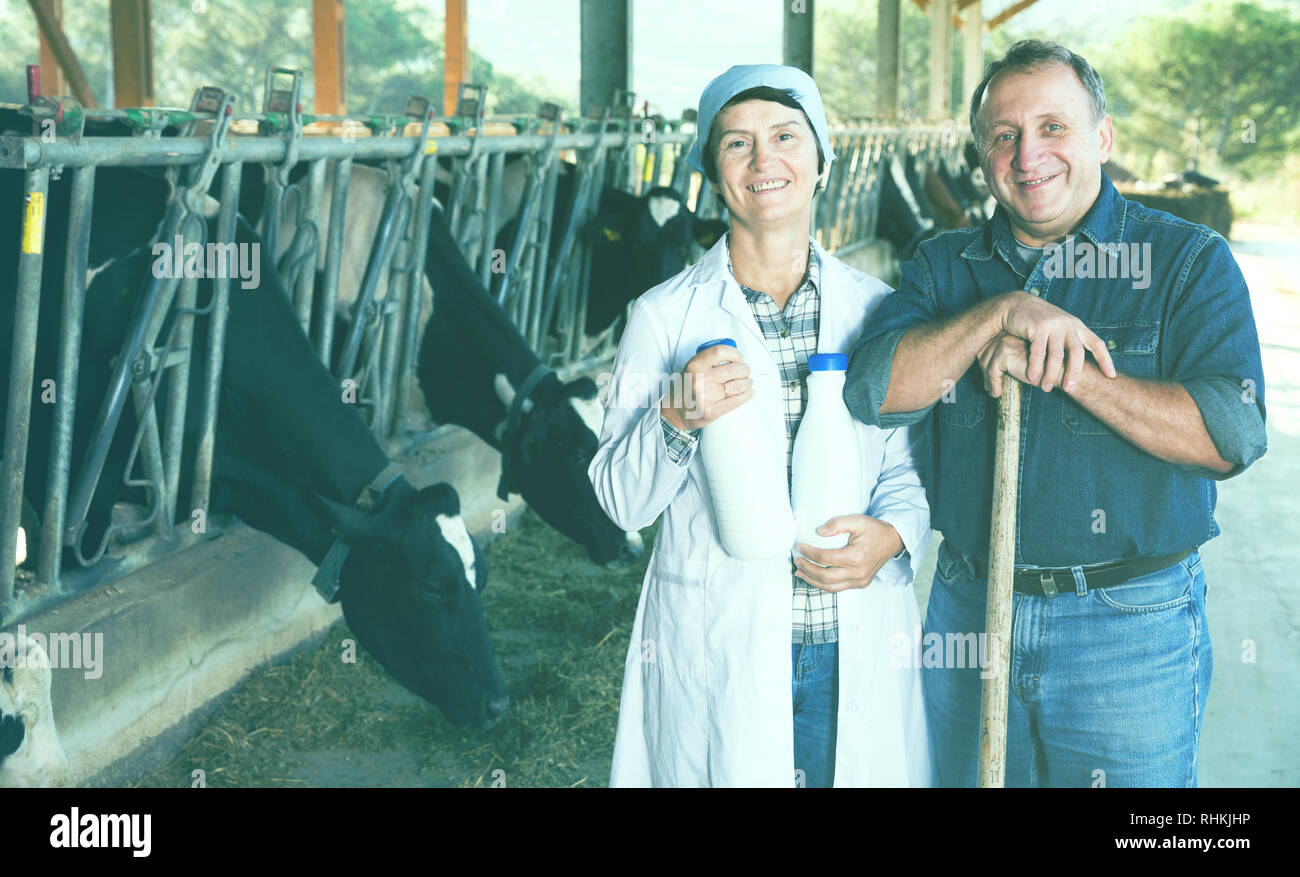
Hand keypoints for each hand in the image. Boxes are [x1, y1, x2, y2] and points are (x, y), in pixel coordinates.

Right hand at [660, 343, 753, 430]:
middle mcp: (699, 380)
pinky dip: (747, 395)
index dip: (734, 353)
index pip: (720, 352)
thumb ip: (712, 360)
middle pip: (733, 369)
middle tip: (745, 371)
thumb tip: (737, 358)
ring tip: (747, 382)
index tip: (739, 358)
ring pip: (738, 386)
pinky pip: (736, 401)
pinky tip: (749, 391)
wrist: (677, 410)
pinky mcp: (711, 411)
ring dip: (747, 383)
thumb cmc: (690, 386)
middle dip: (745, 370)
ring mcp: (704, 397)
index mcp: (694, 365)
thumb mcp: (694, 367)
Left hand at [794, 514, 902, 591]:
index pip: (825, 558)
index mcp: (856, 557)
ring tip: (800, 572)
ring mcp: (860, 581)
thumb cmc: (875, 530)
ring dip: (812, 580)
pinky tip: (814, 578)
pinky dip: (823, 584)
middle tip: (797, 561)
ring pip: (830, 586)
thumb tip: (818, 531)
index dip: (809, 553)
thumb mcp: (857, 520)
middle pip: (825, 576)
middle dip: (807, 569)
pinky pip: (838, 588)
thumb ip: (837, 524)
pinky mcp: (860, 584)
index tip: (800, 547)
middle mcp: (858, 573)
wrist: (892, 541)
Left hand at [976, 332, 1065, 396]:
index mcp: (1013, 334)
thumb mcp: (1029, 360)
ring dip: (987, 380)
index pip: (991, 347)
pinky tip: (997, 393)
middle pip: (984, 353)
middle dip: (984, 372)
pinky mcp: (1006, 353)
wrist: (1063, 368)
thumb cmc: (1049, 367)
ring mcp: (1005, 342)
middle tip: (986, 388)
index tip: (989, 381)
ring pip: (985, 361)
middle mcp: (1007, 335)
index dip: (987, 364)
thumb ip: (1015, 358)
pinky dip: (993, 383)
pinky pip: (991, 371)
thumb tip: (995, 371)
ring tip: (993, 392)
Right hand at [998, 291, 1115, 391]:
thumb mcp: (1059, 327)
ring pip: (1056, 355)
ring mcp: (1054, 325)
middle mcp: (1068, 324)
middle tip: (1069, 389)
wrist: (1016, 304)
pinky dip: (1035, 366)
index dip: (1105, 360)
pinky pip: (1038, 351)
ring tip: (1046, 388)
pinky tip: (1032, 377)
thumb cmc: (1038, 321)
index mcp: (1077, 326)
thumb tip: (1080, 364)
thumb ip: (1070, 340)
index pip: (1097, 343)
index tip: (1111, 375)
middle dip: (1074, 373)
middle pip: (1077, 352)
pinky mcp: (1038, 327)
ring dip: (1051, 373)